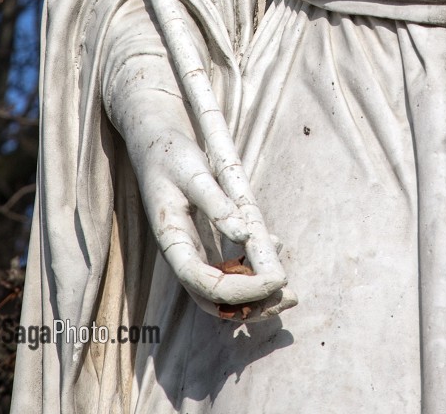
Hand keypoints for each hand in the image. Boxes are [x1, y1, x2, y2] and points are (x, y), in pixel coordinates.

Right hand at [110, 78, 286, 319]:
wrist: (154, 140)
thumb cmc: (172, 153)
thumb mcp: (194, 172)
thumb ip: (217, 204)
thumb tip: (244, 235)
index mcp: (172, 241)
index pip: (205, 283)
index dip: (243, 288)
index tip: (279, 277)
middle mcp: (180, 254)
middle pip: (214, 300)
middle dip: (252, 306)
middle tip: (291, 297)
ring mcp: (190, 251)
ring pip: (221, 291)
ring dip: (254, 296)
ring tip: (289, 292)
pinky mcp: (201, 241)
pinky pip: (226, 268)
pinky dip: (251, 269)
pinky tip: (274, 247)